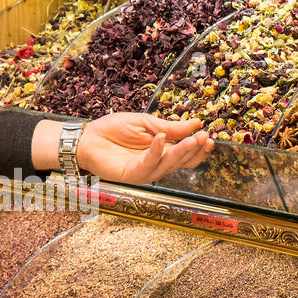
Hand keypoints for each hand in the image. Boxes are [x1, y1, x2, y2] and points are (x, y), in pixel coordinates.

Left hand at [76, 112, 212, 185]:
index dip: (198, 147)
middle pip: (182, 161)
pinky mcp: (132, 174)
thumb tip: (195, 123)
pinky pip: (148, 164)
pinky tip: (161, 139)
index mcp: (162, 151)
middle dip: (195, 150)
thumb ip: (169, 126)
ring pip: (169, 164)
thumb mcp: (145, 122)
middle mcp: (156, 163)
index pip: (186, 153)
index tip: (208, 136)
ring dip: (181, 151)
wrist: (88, 137)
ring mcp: (145, 170)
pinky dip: (155, 151)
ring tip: (192, 139)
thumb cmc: (113, 130)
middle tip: (204, 138)